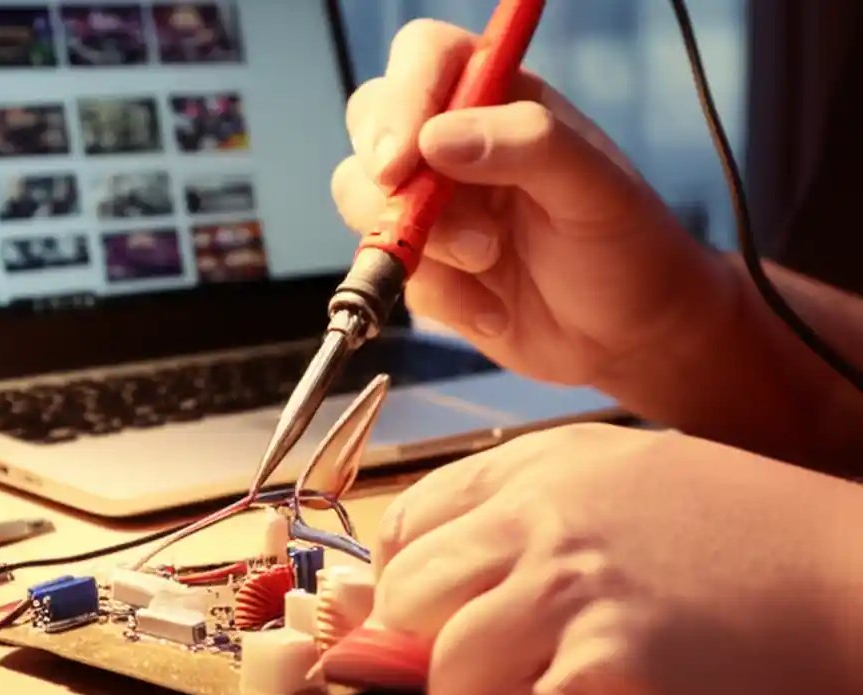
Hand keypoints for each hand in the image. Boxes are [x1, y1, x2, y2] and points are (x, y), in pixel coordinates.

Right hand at [333, 20, 736, 385]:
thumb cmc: (626, 249)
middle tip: (422, 218)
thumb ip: (528, 146)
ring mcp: (431, 205)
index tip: (404, 159)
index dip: (402, 99)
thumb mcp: (595, 190)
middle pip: (370, 125)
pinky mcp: (422, 264)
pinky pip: (390, 270)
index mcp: (499, 99)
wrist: (627, 340)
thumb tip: (434, 139)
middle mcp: (454, 143)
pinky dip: (441, 296)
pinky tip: (494, 309)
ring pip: (363, 200)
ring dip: (420, 242)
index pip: (425, 58)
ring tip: (489, 261)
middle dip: (387, 179)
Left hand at [370, 423, 862, 694]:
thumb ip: (510, 516)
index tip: (433, 612)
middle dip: (442, 640)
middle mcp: (540, 521)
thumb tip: (404, 585)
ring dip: (494, 692)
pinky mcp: (602, 670)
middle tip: (512, 652)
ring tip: (571, 675)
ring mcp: (567, 594)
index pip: (406, 528)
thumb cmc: (739, 537)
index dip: (410, 582)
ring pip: (450, 675)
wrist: (848, 581)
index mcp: (538, 468)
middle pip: (408, 602)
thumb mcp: (615, 480)